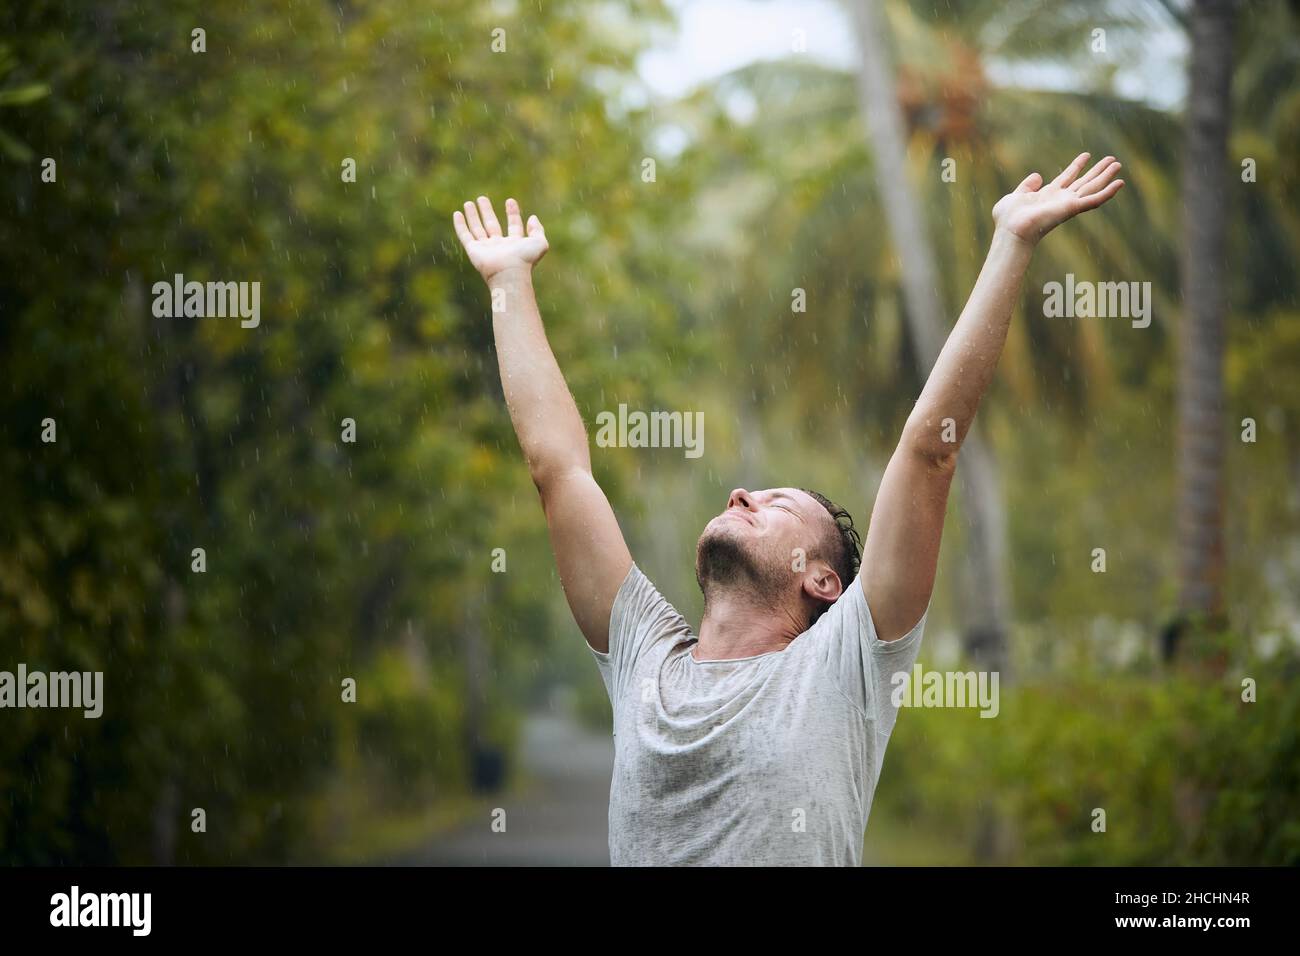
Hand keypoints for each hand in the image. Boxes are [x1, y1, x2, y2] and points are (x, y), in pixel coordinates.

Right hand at [452, 196, 548, 279]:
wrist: (509, 273)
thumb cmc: (525, 260)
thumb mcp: (540, 243)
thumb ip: (538, 230)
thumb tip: (532, 218)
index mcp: (515, 245)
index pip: (513, 226)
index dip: (513, 213)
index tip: (510, 201)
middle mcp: (499, 246)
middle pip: (491, 225)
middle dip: (487, 211)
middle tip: (482, 198)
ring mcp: (485, 249)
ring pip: (477, 229)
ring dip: (472, 216)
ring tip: (469, 203)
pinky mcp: (473, 250)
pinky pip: (464, 235)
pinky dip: (460, 225)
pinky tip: (457, 214)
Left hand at [992, 153, 1123, 244]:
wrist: (1011, 230)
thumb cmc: (1008, 219)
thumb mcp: (1015, 195)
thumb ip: (1026, 186)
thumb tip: (1038, 176)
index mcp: (1048, 195)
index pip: (1067, 178)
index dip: (1077, 166)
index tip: (1086, 155)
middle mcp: (1061, 200)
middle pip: (1084, 182)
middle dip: (1098, 170)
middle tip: (1112, 159)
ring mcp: (1068, 204)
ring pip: (1092, 187)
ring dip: (1106, 176)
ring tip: (1118, 164)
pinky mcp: (1073, 208)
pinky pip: (1095, 200)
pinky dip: (1108, 192)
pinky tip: (1120, 183)